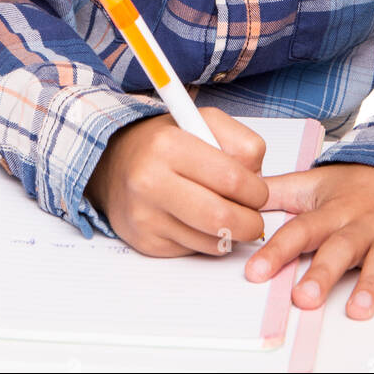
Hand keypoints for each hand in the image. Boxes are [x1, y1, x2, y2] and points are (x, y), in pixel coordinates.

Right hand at [85, 106, 268, 256]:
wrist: (115, 164)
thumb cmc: (165, 143)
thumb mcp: (203, 122)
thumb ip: (240, 142)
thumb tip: (258, 180)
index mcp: (169, 145)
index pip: (232, 178)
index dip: (256, 191)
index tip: (259, 192)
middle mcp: (151, 181)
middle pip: (222, 217)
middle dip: (250, 222)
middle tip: (254, 217)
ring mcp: (145, 216)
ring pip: (212, 240)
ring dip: (232, 234)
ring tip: (229, 217)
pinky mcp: (146, 242)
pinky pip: (195, 251)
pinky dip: (208, 241)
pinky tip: (201, 223)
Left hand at [244, 162, 373, 317]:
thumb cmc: (362, 183)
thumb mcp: (318, 181)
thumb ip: (279, 191)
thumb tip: (241, 193)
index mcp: (334, 210)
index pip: (301, 229)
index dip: (277, 251)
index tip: (256, 272)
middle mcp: (363, 221)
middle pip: (341, 247)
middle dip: (322, 273)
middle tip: (304, 299)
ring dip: (371, 283)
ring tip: (357, 309)